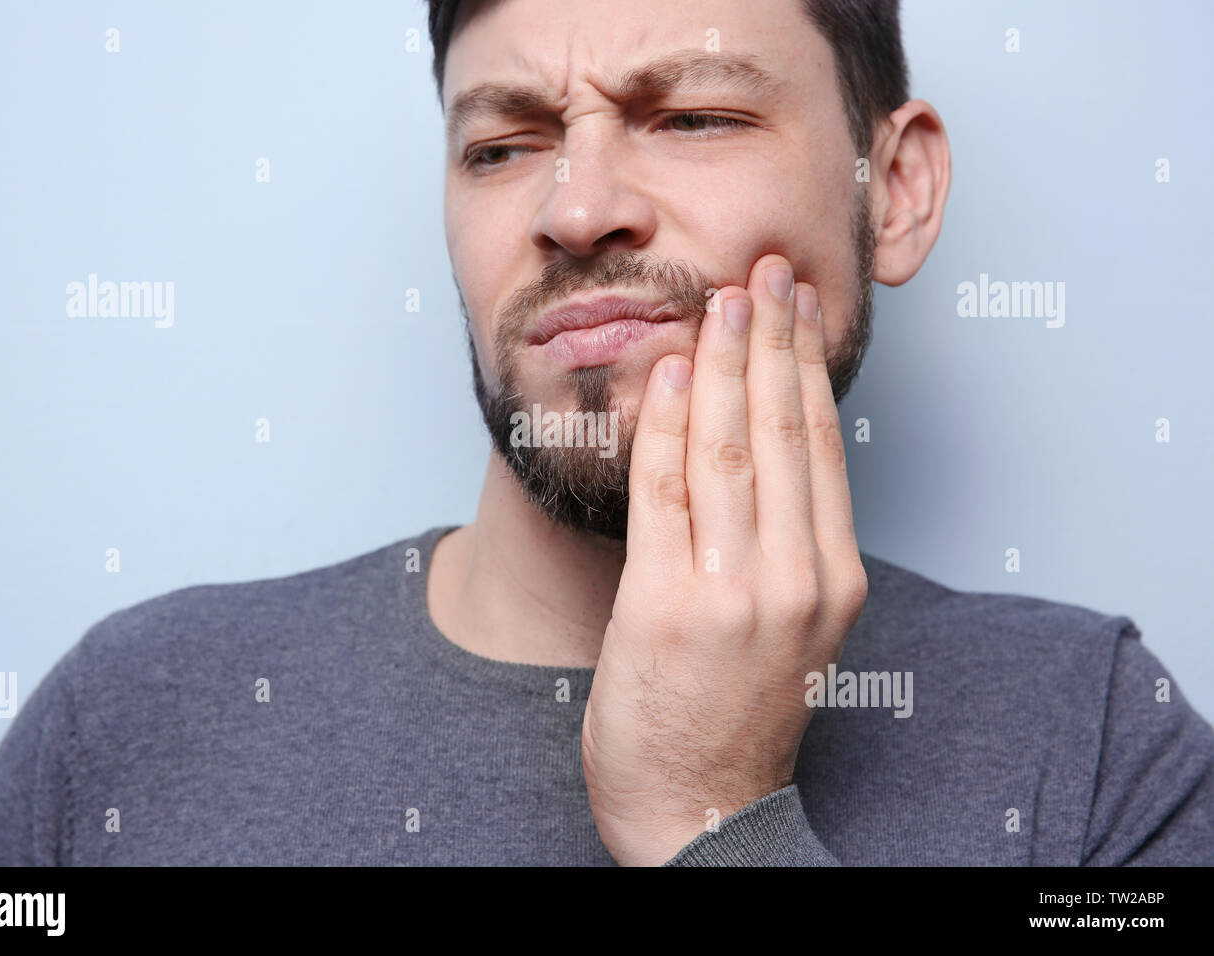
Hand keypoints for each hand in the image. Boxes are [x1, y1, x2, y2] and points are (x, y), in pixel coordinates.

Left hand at [581, 253, 867, 865]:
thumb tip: (759, 457)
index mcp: (833, 580)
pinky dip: (666, 424)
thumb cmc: (737, 716)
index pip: (822, 448)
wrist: (702, 815)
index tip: (797, 309)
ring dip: (722, 363)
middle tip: (765, 271)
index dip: (807, 368)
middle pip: (782, 433)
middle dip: (771, 341)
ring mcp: (735, 592)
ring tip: (721, 301)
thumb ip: (784, 547)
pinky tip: (666, 373)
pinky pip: (666, 492)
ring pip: (729, 448)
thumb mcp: (789, 629)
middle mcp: (797, 579)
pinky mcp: (669, 606)